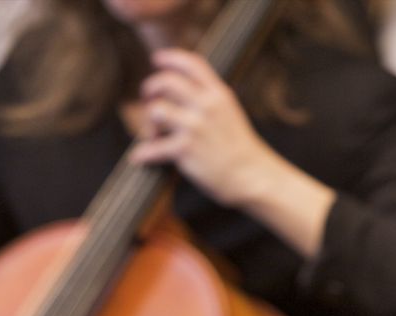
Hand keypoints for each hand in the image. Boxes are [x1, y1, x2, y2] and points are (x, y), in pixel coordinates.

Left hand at [130, 49, 281, 208]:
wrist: (253, 177)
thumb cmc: (239, 148)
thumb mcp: (230, 113)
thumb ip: (209, 98)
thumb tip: (178, 88)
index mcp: (219, 95)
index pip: (192, 63)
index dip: (170, 58)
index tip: (158, 60)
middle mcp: (207, 106)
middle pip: (165, 81)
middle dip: (150, 89)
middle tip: (149, 101)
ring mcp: (196, 127)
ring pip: (156, 110)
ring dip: (149, 123)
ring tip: (154, 135)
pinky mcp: (186, 149)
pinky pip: (152, 147)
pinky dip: (143, 154)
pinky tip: (142, 157)